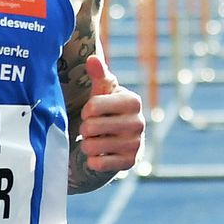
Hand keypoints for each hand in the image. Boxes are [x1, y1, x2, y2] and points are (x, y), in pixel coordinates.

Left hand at [76, 56, 144, 173]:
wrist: (120, 137)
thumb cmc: (108, 108)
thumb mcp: (103, 90)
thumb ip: (99, 74)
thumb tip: (92, 59)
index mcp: (132, 101)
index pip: (93, 106)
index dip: (86, 110)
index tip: (90, 112)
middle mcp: (138, 123)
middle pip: (90, 127)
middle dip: (84, 129)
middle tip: (91, 128)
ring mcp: (136, 144)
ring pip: (92, 146)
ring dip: (87, 145)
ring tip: (95, 140)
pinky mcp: (130, 163)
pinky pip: (98, 164)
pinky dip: (92, 160)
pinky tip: (99, 154)